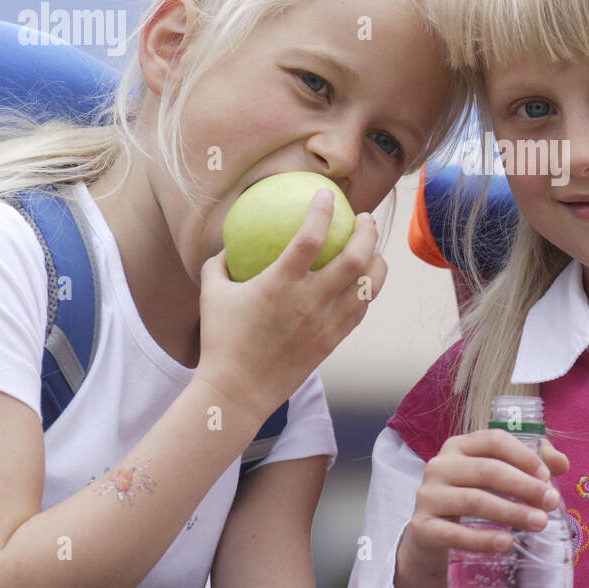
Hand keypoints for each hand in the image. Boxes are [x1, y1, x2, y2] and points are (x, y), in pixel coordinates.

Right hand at [197, 189, 386, 423]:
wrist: (238, 392)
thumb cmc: (221, 340)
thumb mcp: (211, 293)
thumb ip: (220, 263)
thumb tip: (230, 243)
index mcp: (279, 284)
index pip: (310, 237)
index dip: (322, 211)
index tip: (327, 195)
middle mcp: (310, 301)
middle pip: (355, 259)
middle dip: (367, 232)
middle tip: (365, 219)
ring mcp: (326, 322)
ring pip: (369, 286)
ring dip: (377, 261)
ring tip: (373, 249)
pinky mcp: (334, 340)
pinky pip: (361, 309)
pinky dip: (367, 290)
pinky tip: (363, 282)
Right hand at [396, 430, 569, 587]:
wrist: (432, 537)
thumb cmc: (472, 499)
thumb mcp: (497, 478)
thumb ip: (530, 465)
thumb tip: (562, 463)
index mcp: (459, 446)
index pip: (493, 440)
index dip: (523, 456)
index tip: (548, 476)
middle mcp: (440, 465)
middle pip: (487, 470)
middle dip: (524, 486)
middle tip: (551, 503)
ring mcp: (427, 496)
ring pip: (473, 500)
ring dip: (511, 512)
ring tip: (539, 523)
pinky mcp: (422, 527)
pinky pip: (454, 532)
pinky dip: (482, 539)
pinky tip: (507, 542)